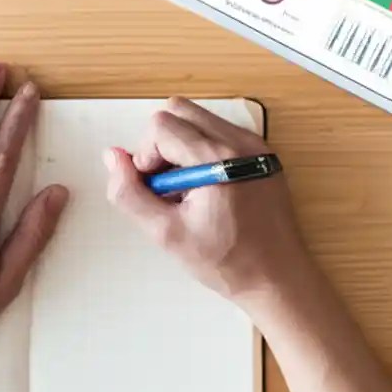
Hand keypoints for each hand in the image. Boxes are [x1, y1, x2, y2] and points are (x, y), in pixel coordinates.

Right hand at [102, 97, 312, 309]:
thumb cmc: (228, 262)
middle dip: (161, 144)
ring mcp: (256, 145)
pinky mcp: (263, 154)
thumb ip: (130, 193)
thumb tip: (112, 156)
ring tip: (188, 191)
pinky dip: (203, 153)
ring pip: (199, 120)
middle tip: (167, 186)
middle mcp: (241, 141)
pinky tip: (207, 191)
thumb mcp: (166, 234)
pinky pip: (220, 133)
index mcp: (219, 157)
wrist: (279, 279)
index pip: (161, 125)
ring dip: (181, 148)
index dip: (146, 156)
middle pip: (179, 111)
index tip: (155, 190)